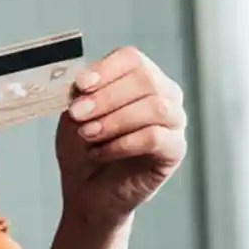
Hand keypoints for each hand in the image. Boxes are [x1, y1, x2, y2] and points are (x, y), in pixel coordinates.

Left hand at [57, 46, 187, 223]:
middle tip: (78, 114)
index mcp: (139, 78)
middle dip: (106, 97)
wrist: (87, 190)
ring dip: (115, 120)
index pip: (132, 59)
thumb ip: (80, 96)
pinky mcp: (175, 149)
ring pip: (155, 107)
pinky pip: (155, 137)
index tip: (80, 85)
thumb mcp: (73, 116)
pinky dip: (122, 144)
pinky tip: (100, 153)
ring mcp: (174, 121)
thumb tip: (82, 83)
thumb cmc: (83, 147)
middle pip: (145, 80)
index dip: (106, 69)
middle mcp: (164, 94)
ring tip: (87, 135)